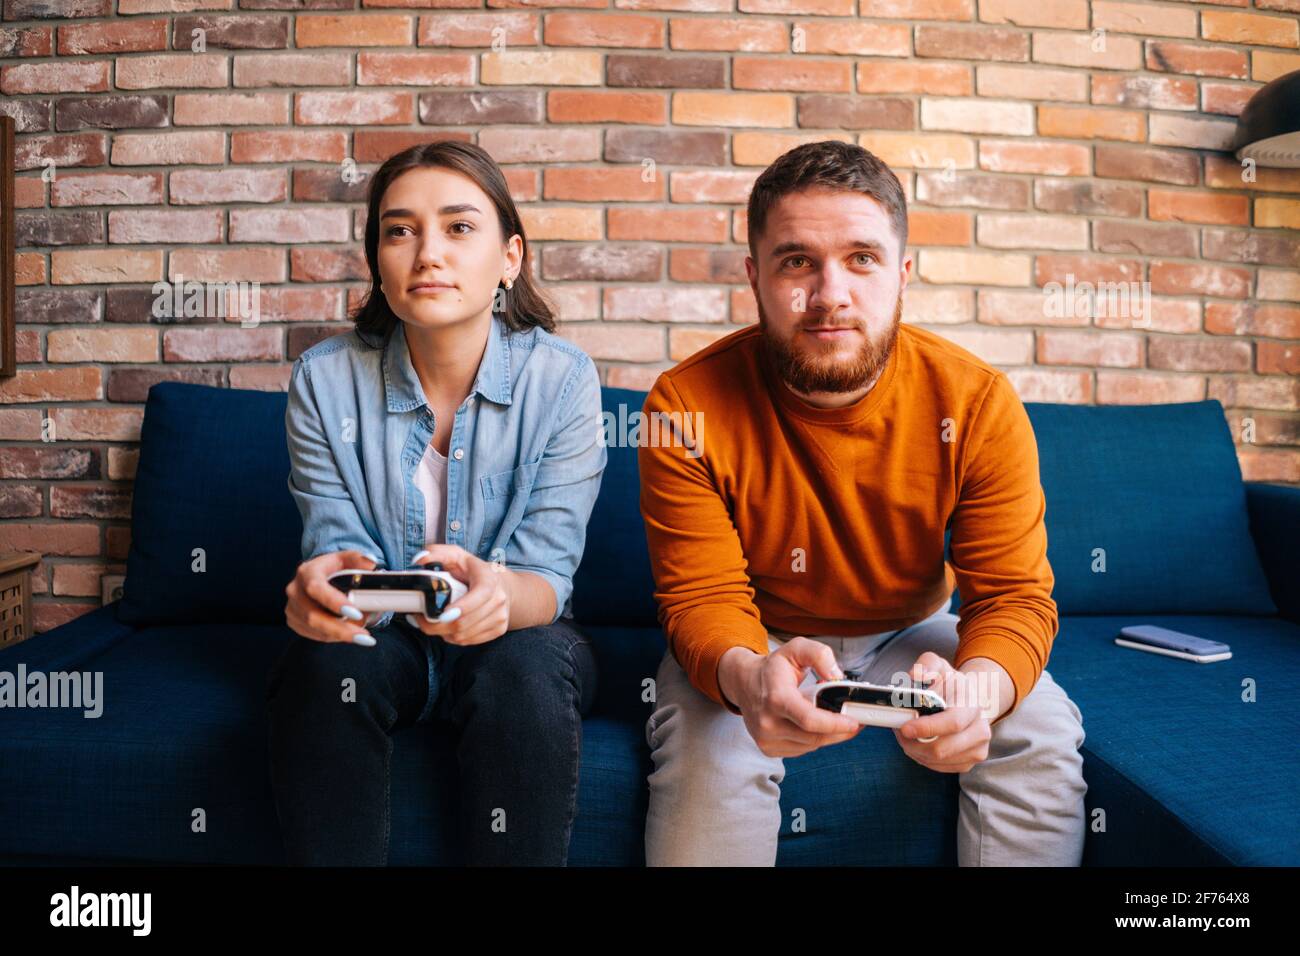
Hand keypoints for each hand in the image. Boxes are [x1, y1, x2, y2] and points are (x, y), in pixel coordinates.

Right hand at [284, 549, 381, 645]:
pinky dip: (332, 637)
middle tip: (363, 636)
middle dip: (340, 628)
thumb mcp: (347, 558)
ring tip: (362, 637)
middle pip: (312, 615)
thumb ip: (360, 559)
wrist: (317, 576)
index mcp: (307, 572)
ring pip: (313, 628)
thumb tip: (370, 562)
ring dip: (339, 636)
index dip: (334, 602)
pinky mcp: (294, 621)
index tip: (355, 612)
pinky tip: (348, 635)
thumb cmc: (333, 567)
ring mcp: (292, 607)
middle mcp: (295, 590)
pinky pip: (313, 634)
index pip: (316, 588)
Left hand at [405, 544, 509, 645]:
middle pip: (465, 622)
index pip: (480, 596)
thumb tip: (419, 559)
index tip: (443, 614)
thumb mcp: (457, 555)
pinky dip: (453, 637)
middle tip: (421, 619)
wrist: (501, 585)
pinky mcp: (498, 630)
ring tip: (433, 621)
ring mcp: (500, 617)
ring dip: (443, 633)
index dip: (462, 607)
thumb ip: (436, 553)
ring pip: (464, 635)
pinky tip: (447, 627)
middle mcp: (499, 600)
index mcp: (489, 580)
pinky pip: (468, 641)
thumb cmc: (474, 571)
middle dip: (438, 625)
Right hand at [718, 637, 863, 757]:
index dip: (836, 724)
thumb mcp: (796, 648)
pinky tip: (812, 725)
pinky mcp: (768, 749)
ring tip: (830, 716)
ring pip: (811, 745)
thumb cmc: (772, 668)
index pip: (810, 720)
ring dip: (827, 734)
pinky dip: (812, 739)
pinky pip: (802, 749)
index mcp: (776, 698)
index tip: (854, 723)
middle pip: (815, 737)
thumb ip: (820, 655)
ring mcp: (766, 738)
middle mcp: (768, 722)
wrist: (743, 682)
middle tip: (854, 721)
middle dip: (839, 731)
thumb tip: (837, 675)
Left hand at [892, 652, 996, 772]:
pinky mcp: (969, 762)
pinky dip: (923, 758)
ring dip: (915, 751)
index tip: (905, 727)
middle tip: (898, 732)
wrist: (971, 700)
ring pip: (939, 761)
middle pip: (943, 748)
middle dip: (914, 743)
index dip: (927, 728)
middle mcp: (980, 730)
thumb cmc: (951, 684)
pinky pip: (940, 768)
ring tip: (905, 736)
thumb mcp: (938, 666)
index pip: (952, 723)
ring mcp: (977, 749)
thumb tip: (916, 675)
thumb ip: (926, 665)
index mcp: (972, 705)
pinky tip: (917, 744)